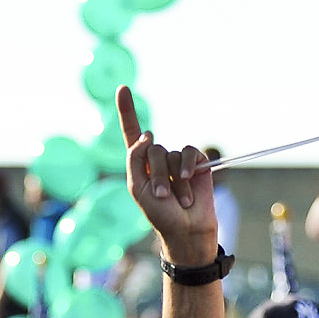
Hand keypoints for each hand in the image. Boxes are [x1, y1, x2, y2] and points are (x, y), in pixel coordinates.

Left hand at [118, 86, 216, 263]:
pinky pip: (189, 153)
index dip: (127, 111)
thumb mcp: (137, 187)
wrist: (186, 229)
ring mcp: (177, 161)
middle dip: (155, 173)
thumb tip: (148, 135)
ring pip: (170, 153)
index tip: (123, 88)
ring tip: (178, 199)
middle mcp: (158, 159)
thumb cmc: (159, 214)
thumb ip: (135, 159)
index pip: (132, 132)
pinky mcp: (196, 163)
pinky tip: (190, 182)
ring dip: (172, 179)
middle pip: (151, 147)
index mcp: (140, 164)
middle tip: (160, 196)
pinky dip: (188, 168)